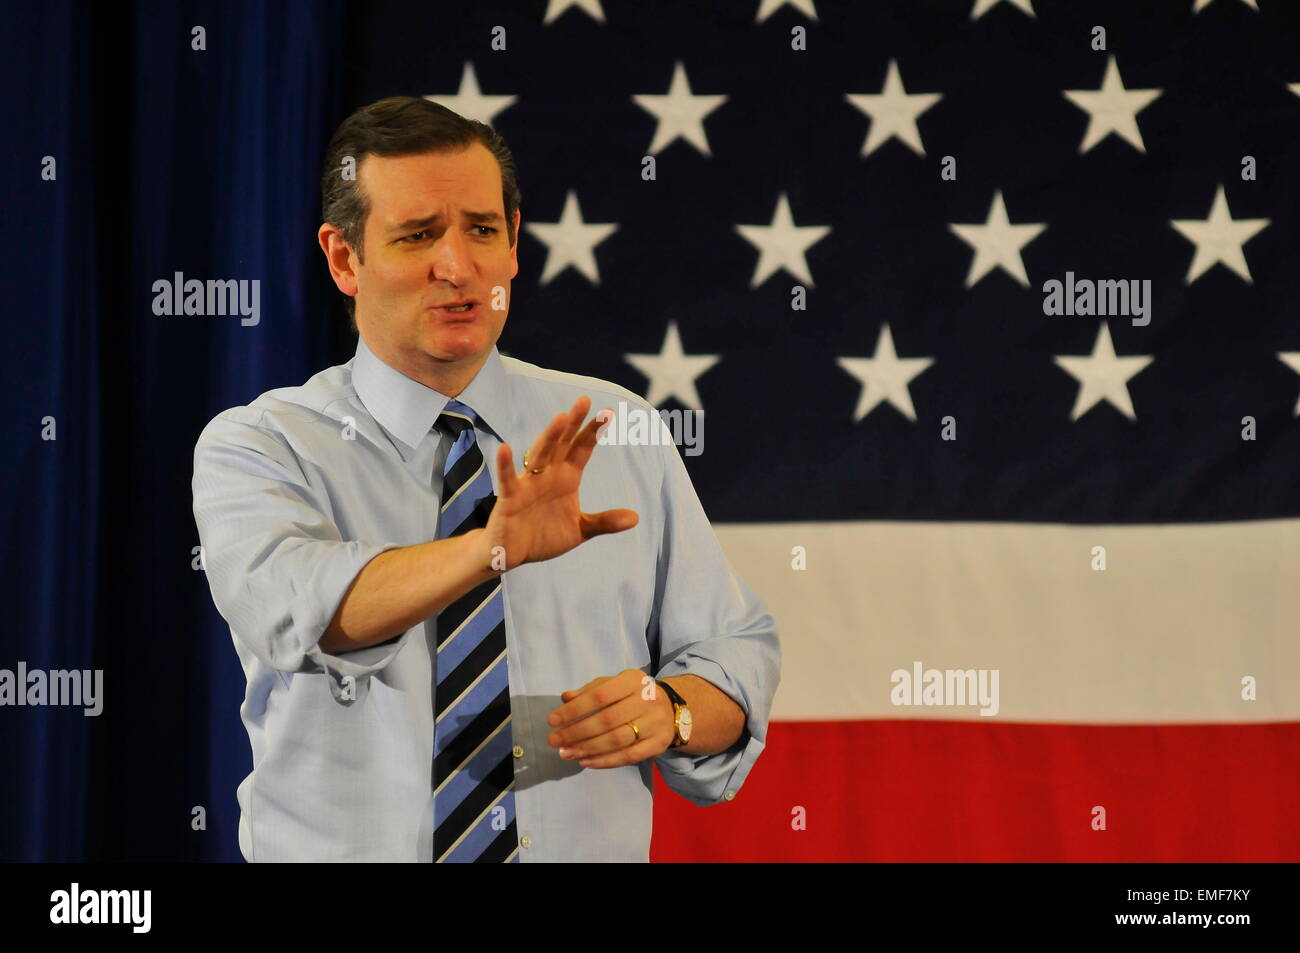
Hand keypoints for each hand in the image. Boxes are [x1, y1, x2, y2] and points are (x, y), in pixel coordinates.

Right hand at [483, 395, 637, 569]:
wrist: (512, 554)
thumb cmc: (543, 536)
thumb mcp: (580, 529)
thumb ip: (604, 522)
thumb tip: (636, 518)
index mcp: (566, 478)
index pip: (582, 449)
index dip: (594, 432)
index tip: (609, 412)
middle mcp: (547, 475)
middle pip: (562, 443)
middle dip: (573, 423)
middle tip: (585, 401)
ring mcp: (528, 484)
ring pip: (539, 455)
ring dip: (549, 437)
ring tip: (560, 418)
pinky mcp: (509, 499)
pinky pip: (508, 480)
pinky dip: (505, 465)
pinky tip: (505, 448)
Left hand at [546, 669, 676, 767]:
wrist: (670, 710)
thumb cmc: (633, 695)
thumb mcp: (614, 685)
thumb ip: (590, 690)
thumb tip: (565, 698)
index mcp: (633, 680)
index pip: (600, 696)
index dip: (574, 710)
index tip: (552, 721)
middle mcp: (647, 700)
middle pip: (607, 720)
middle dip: (576, 732)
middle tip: (555, 741)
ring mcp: (655, 724)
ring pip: (617, 740)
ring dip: (588, 749)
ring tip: (566, 753)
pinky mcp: (659, 744)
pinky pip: (629, 756)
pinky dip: (605, 761)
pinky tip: (586, 761)